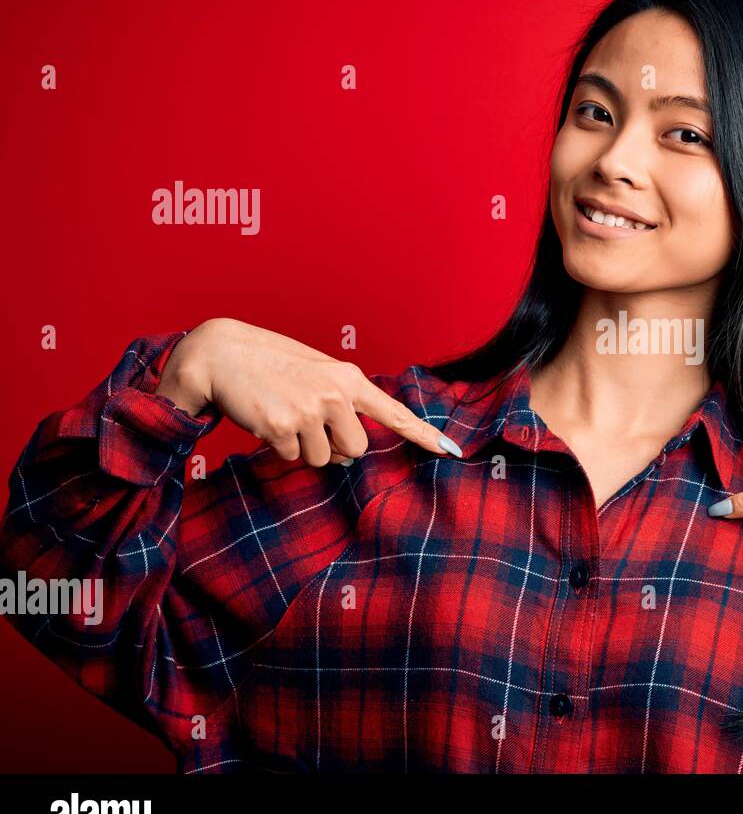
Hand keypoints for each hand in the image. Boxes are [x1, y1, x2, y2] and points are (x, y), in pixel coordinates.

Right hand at [155, 317, 460, 466]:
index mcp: (348, 379)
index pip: (393, 412)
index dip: (423, 434)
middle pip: (356, 449)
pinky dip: (277, 447)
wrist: (219, 354)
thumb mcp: (316, 374)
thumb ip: (341, 405)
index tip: (451, 451)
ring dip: (302, 447)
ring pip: (322, 459)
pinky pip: (290, 458)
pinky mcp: (283, 427)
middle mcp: (336, 394)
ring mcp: (311, 410)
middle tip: (305, 421)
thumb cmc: (270, 366)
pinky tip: (264, 418)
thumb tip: (352, 454)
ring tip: (281, 414)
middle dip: (333, 446)